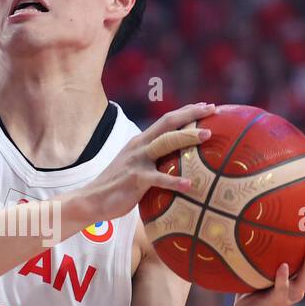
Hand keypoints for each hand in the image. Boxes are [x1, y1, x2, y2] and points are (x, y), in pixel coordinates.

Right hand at [74, 103, 223, 224]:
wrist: (91, 200)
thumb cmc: (117, 186)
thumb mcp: (135, 166)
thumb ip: (153, 160)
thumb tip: (178, 163)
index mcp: (141, 141)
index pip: (167, 120)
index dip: (187, 111)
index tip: (207, 106)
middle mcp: (140, 145)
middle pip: (169, 123)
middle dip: (192, 113)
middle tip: (213, 109)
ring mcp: (137, 161)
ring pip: (166, 143)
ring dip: (187, 137)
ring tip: (207, 136)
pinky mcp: (136, 179)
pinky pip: (159, 179)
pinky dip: (175, 181)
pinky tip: (190, 185)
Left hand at [228, 201, 304, 305]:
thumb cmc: (253, 287)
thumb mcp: (262, 264)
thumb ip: (268, 247)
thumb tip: (259, 215)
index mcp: (302, 273)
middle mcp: (302, 283)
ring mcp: (292, 294)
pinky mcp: (277, 302)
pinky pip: (282, 289)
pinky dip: (283, 278)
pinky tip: (283, 266)